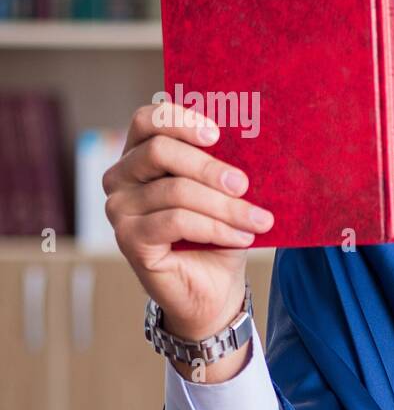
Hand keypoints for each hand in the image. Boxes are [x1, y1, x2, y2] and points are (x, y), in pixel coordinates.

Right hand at [103, 101, 273, 380]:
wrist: (213, 289)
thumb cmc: (219, 234)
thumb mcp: (225, 194)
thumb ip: (226, 166)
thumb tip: (255, 145)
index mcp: (141, 155)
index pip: (147, 120)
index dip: (180, 119)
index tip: (217, 133)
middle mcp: (120, 178)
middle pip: (159, 152)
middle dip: (209, 167)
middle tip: (244, 184)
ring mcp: (119, 209)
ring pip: (175, 191)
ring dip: (225, 206)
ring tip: (259, 220)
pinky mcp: (128, 239)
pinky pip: (176, 221)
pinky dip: (215, 227)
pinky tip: (242, 237)